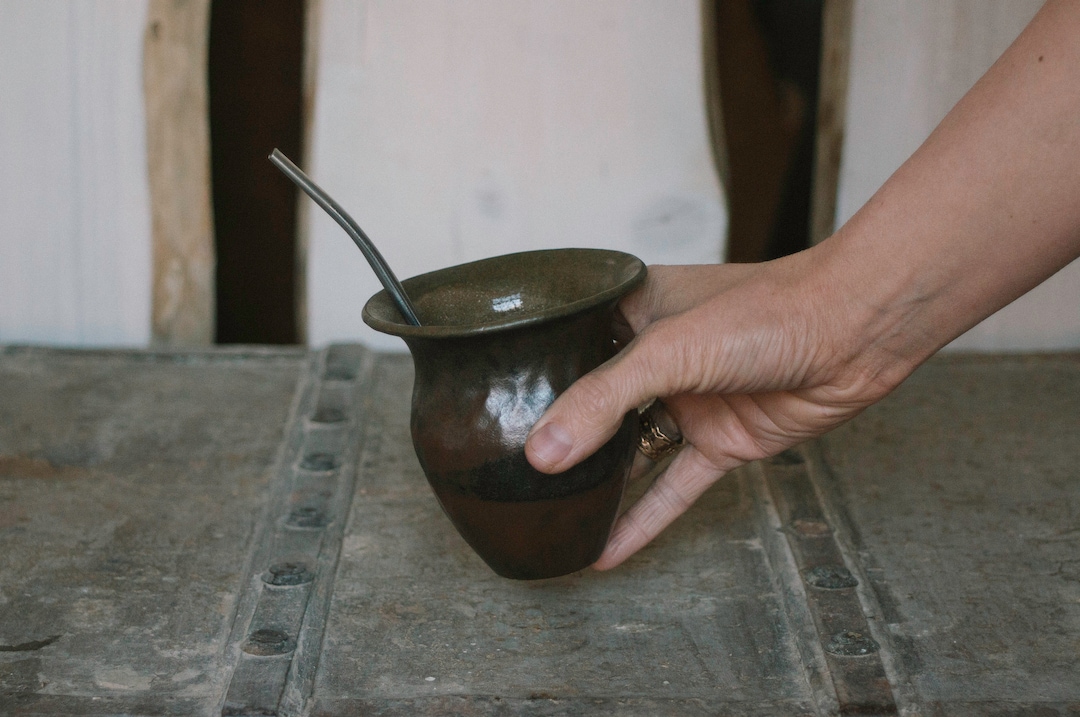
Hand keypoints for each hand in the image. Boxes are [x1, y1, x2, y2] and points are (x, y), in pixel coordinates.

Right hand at [525, 250, 908, 569]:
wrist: (855, 333)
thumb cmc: (768, 312)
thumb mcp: (669, 350)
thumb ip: (602, 400)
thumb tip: (543, 454)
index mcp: (634, 313)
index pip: (567, 348)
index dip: (531, 378)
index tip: (488, 409)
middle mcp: (657, 358)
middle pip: (595, 406)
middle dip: (560, 439)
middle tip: (506, 474)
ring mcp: (689, 402)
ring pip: (630, 451)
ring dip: (597, 485)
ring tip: (545, 516)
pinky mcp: (722, 441)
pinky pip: (674, 487)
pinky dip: (643, 519)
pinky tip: (606, 549)